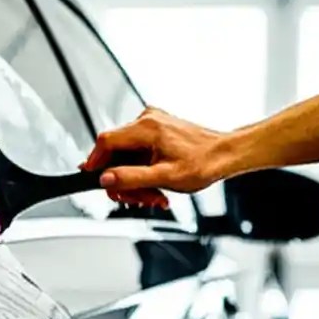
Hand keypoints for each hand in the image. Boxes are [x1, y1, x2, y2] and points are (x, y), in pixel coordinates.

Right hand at [81, 107, 232, 207]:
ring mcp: (153, 124)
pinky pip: (139, 151)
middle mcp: (147, 120)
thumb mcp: (165, 177)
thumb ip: (131, 177)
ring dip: (135, 178)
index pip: (106, 141)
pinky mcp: (158, 130)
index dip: (95, 161)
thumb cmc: (204, 163)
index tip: (92, 177)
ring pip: (127, 154)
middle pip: (116, 151)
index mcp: (146, 127)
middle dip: (123, 179)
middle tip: (136, 198)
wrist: (227, 155)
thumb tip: (106, 178)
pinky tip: (155, 185)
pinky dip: (143, 170)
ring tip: (153, 195)